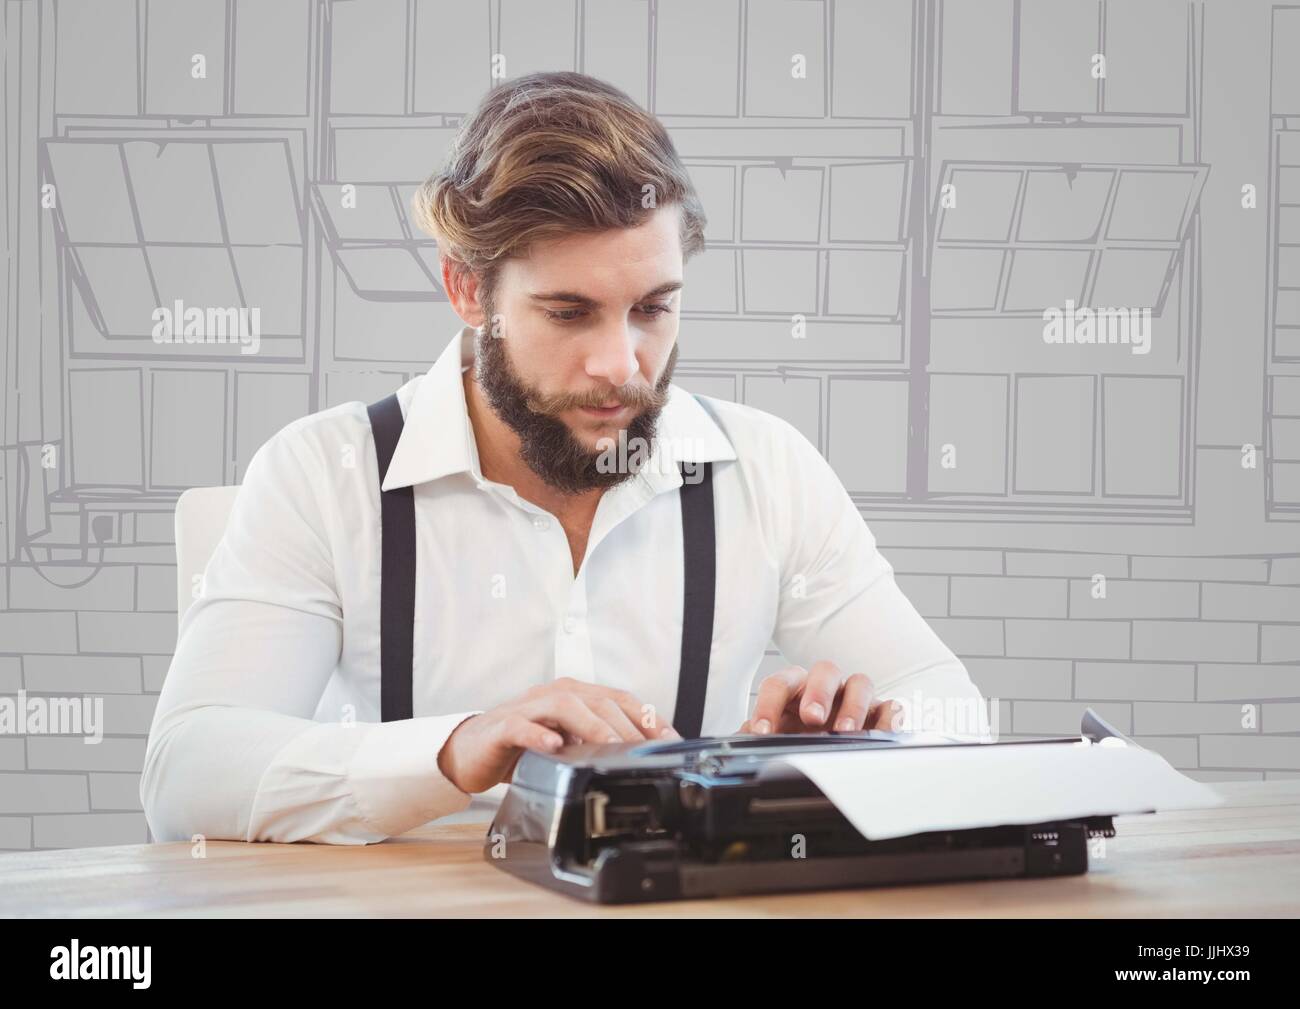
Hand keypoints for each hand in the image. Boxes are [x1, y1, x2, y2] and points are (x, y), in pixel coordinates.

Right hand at [436, 677, 679, 793]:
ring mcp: (528, 708)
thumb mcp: (567, 743)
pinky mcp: (503, 727)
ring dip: (592, 726)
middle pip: (597, 700)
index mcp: (573, 696)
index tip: (669, 738)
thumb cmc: (522, 747)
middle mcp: (553, 695)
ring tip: (611, 746)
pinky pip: (522, 726)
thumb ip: (594, 742)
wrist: (470, 752)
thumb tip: (637, 754)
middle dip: (626, 724)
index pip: (617, 698)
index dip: (645, 716)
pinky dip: (539, 734)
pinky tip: (554, 746)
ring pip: (565, 706)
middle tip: (643, 750)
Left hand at [739, 661, 902, 734]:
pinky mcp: (879, 715)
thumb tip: (740, 740)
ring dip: (854, 705)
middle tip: (811, 718)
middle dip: (818, 692)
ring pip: (860, 683)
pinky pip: (890, 707)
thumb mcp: (772, 741)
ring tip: (846, 731)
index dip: (768, 705)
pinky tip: (881, 732)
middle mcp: (825, 689)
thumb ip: (754, 738)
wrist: (826, 761)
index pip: (779, 684)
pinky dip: (889, 717)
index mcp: (794, 690)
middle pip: (825, 670)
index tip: (762, 732)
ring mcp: (853, 700)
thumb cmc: (795, 741)